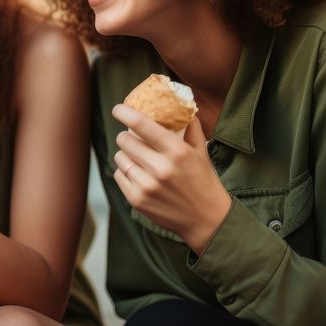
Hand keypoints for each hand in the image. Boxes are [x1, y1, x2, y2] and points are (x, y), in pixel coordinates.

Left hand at [111, 104, 230, 253]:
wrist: (207, 221)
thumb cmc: (204, 182)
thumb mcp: (201, 152)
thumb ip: (191, 127)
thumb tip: (181, 104)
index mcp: (177, 152)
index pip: (142, 125)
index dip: (125, 113)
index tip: (118, 109)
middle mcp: (160, 168)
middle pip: (124, 140)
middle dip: (126, 137)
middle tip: (133, 139)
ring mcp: (147, 185)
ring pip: (119, 157)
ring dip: (126, 155)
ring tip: (139, 159)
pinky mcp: (137, 199)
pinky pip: (119, 175)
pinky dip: (125, 172)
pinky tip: (139, 175)